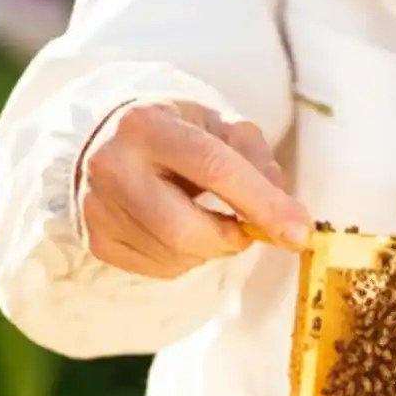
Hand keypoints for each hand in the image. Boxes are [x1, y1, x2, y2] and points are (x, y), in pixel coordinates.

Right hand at [77, 99, 310, 278]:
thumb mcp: (221, 126)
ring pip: (175, 256)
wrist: (113, 140)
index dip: (262, 204)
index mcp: (147, 125)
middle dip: (231, 239)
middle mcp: (111, 165)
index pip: (214, 169)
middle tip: (247, 228)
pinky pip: (160, 269)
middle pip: (186, 230)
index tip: (299, 232)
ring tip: (206, 219)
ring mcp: (97, 206)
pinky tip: (180, 229)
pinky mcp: (96, 239)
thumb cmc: (179, 133)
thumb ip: (258, 161)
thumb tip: (286, 213)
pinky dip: (186, 258)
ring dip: (211, 249)